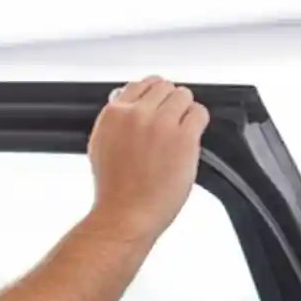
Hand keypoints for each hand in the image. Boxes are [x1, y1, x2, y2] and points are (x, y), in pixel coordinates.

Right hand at [86, 76, 209, 241]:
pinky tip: (190, 137)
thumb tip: (124, 103)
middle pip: (164, 87)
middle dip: (169, 103)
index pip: (139, 85)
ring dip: (184, 111)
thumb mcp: (100, 147)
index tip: (158, 106)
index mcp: (113, 115)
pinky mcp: (183, 137)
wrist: (125, 215)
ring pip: (183, 95)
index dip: (152, 96)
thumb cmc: (114, 191)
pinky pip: (199, 113)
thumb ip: (114, 122)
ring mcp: (160, 124)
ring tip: (180, 132)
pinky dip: (198, 121)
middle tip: (170, 123)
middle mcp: (136, 114)